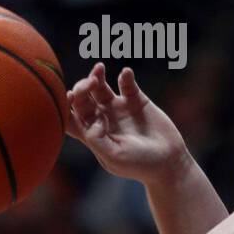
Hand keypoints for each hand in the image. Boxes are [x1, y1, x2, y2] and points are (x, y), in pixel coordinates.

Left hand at [67, 64, 188, 184]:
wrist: (167, 160)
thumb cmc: (139, 164)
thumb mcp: (115, 156)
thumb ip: (98, 140)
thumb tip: (92, 121)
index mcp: (92, 135)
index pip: (71, 118)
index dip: (65, 106)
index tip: (70, 95)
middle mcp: (101, 119)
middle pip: (83, 99)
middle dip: (82, 88)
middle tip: (90, 83)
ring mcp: (117, 108)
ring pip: (100, 87)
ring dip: (96, 77)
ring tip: (99, 70)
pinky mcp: (136, 100)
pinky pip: (127, 84)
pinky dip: (125, 76)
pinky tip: (125, 73)